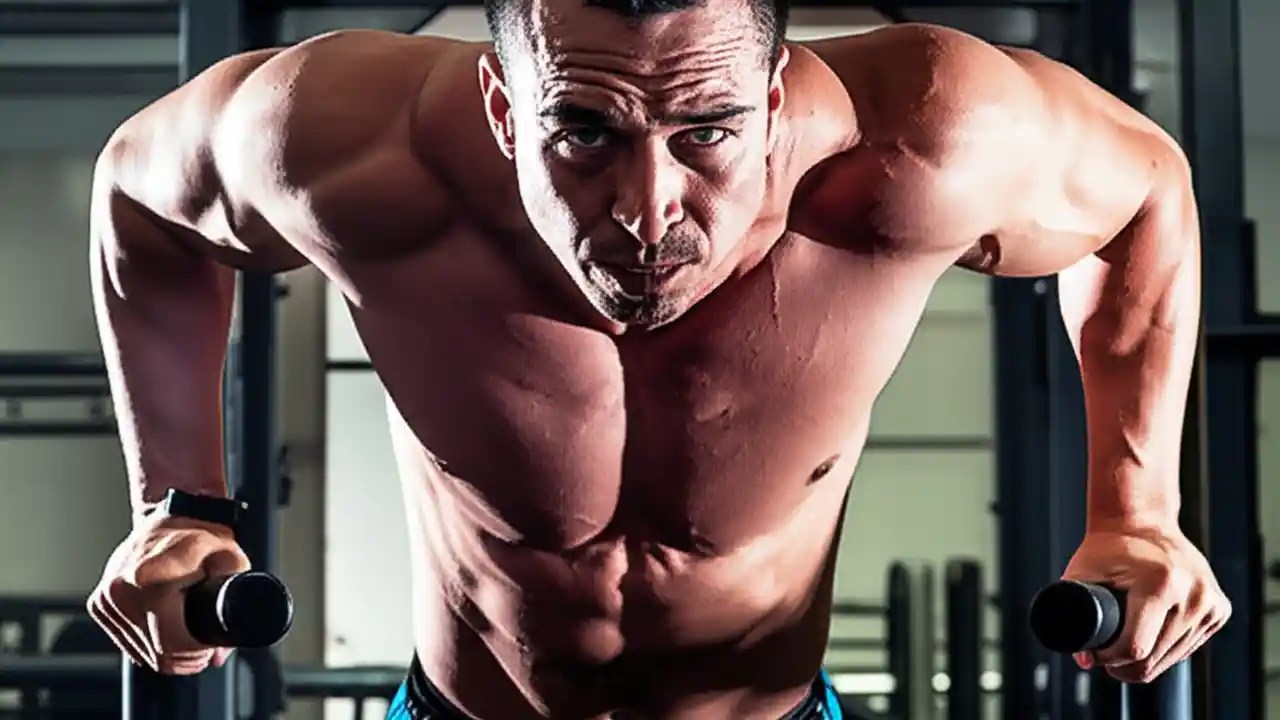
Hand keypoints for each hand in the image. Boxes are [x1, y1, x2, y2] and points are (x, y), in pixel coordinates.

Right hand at [87, 514, 251, 674]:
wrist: (171, 514)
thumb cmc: (202, 535)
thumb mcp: (231, 561)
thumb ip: (233, 604)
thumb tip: (219, 652)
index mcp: (152, 574)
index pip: (169, 643)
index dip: (194, 651)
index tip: (208, 643)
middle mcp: (122, 586)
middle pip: (157, 652)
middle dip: (185, 653)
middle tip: (202, 635)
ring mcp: (106, 596)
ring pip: (142, 651)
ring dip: (166, 647)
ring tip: (185, 620)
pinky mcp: (98, 604)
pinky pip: (128, 641)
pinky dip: (149, 638)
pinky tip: (164, 618)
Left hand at [1062, 524, 1229, 683]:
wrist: (1142, 522)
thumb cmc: (1108, 549)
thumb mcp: (1081, 575)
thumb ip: (1073, 614)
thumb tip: (1083, 659)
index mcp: (1159, 583)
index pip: (1136, 648)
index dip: (1110, 659)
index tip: (1096, 655)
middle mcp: (1192, 593)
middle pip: (1155, 658)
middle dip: (1126, 665)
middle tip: (1107, 655)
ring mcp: (1210, 602)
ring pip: (1173, 658)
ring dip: (1148, 660)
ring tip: (1126, 644)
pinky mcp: (1220, 609)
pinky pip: (1188, 647)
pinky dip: (1167, 649)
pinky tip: (1151, 635)